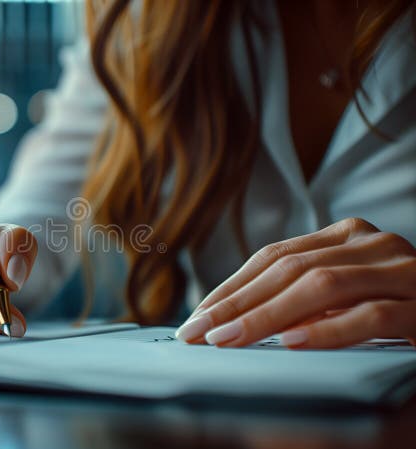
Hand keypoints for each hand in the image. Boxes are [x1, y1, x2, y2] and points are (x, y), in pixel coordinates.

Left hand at [175, 218, 415, 348]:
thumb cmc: (396, 307)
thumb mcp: (344, 294)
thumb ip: (302, 296)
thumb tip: (233, 320)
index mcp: (345, 236)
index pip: (273, 257)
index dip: (230, 288)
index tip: (196, 319)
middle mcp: (371, 244)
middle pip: (289, 270)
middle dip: (237, 303)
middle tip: (199, 334)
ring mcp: (401, 270)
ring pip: (322, 287)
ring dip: (268, 315)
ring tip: (230, 340)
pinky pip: (371, 315)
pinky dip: (328, 330)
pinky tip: (292, 343)